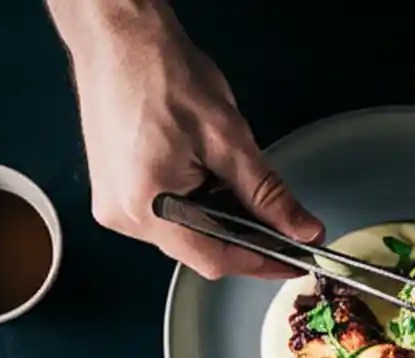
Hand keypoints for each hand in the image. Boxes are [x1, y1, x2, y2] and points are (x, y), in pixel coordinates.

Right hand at [72, 6, 321, 278]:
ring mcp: (112, 205)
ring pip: (183, 232)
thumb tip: (302, 229)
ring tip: (239, 184)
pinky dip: (195, 204)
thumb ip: (267, 193)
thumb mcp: (228, 139)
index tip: (295, 261)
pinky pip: (164, 214)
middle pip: (198, 249)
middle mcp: (122, 216)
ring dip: (219, 218)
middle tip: (283, 221)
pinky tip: (211, 177)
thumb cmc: (163, 75)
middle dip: (243, 236)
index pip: (216, 259)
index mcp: (147, 208)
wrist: (117, 37)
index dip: (261, 263)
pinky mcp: (113, 189)